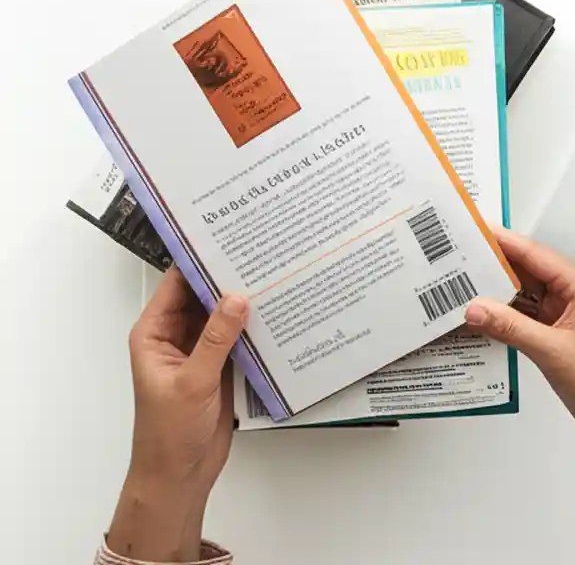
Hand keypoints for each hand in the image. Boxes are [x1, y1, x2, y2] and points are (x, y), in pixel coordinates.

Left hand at [106, 268, 248, 560]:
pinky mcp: (222, 367)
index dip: (198, 262)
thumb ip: (216, 339)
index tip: (225, 242)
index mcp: (154, 334)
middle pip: (203, 297)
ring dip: (245, 304)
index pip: (176, 286)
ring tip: (274, 279)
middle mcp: (177, 337)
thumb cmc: (168, 432)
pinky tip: (278, 315)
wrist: (180, 473)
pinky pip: (240, 339)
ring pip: (225, 317)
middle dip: (228, 279)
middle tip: (260, 256)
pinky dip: (256, 329)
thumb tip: (236, 298)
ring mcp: (202, 352)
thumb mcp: (192, 381)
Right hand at [466, 230, 574, 552]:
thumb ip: (510, 326)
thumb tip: (474, 307)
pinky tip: (480, 317)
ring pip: (524, 293)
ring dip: (495, 293)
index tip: (470, 231)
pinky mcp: (558, 333)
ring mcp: (565, 313)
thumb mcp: (552, 351)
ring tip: (458, 287)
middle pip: (526, 270)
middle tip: (453, 262)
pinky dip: (504, 315)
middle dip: (492, 266)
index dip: (501, 241)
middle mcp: (574, 293)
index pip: (533, 253)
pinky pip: (526, 315)